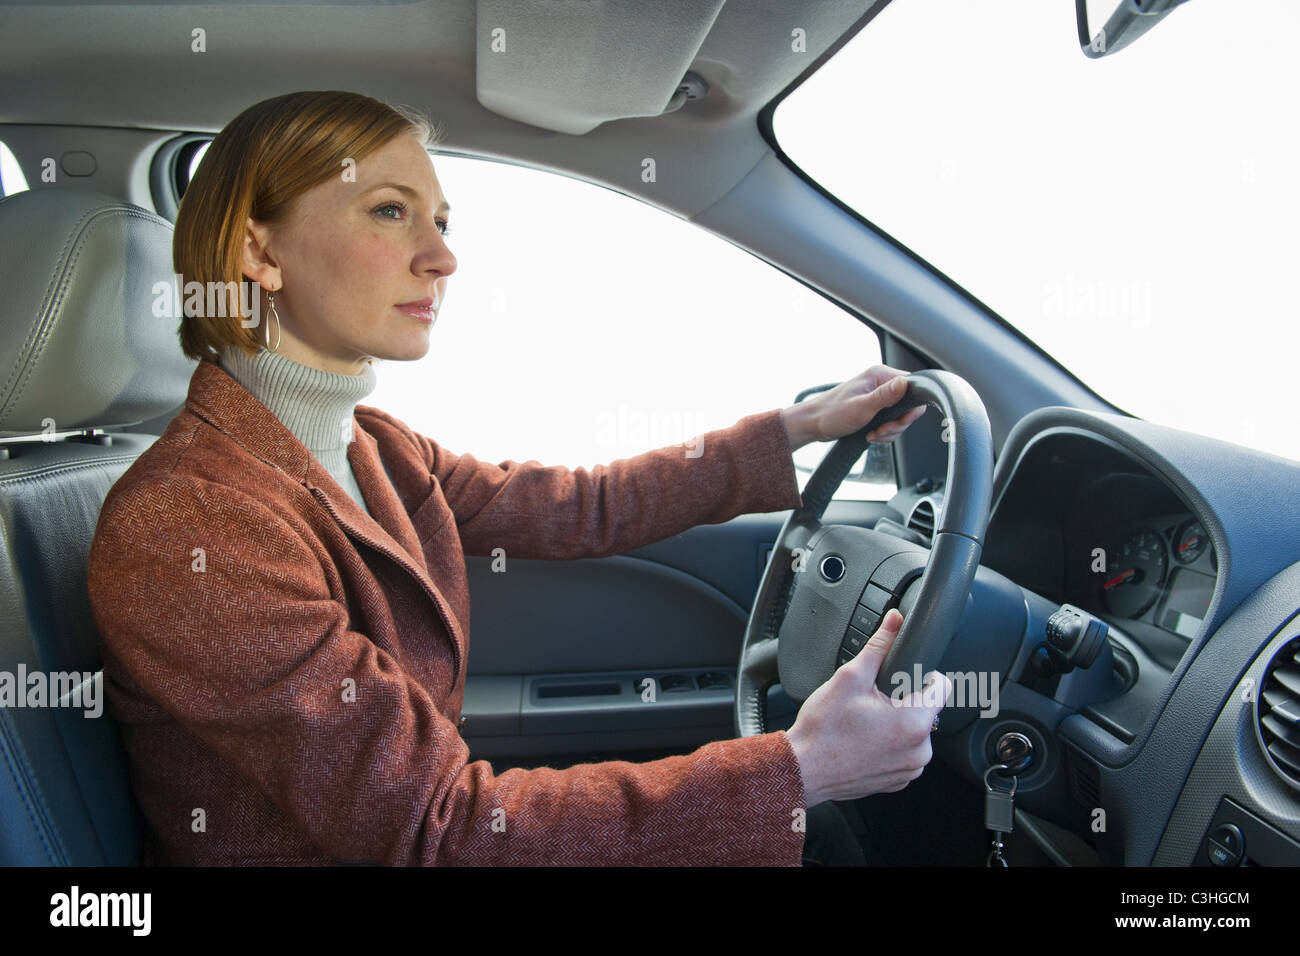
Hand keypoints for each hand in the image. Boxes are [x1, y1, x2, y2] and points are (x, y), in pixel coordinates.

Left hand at [782, 364, 927, 450]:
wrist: (813, 424)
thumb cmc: (831, 413)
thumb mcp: (861, 407)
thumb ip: (884, 396)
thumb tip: (905, 383)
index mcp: (880, 375)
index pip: (913, 387)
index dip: (911, 408)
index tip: (900, 421)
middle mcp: (881, 383)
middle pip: (908, 405)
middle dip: (898, 424)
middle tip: (881, 431)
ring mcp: (878, 396)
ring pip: (900, 417)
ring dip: (889, 431)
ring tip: (872, 434)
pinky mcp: (875, 409)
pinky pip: (891, 423)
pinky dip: (884, 433)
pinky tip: (871, 435)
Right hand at [785, 609, 951, 806]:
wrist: (803, 769)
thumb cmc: (823, 730)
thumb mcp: (850, 678)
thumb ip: (878, 646)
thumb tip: (895, 621)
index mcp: (915, 723)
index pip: (944, 686)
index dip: (924, 674)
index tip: (903, 676)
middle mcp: (920, 751)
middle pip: (927, 710)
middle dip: (905, 700)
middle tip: (873, 700)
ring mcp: (910, 770)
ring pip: (916, 732)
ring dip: (898, 723)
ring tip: (866, 721)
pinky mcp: (898, 781)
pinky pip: (904, 753)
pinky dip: (890, 745)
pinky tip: (864, 740)